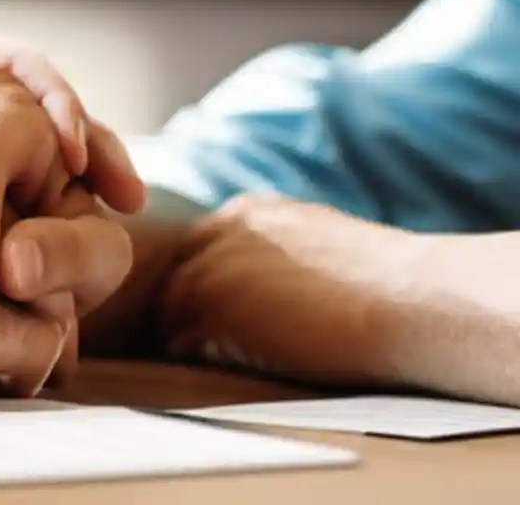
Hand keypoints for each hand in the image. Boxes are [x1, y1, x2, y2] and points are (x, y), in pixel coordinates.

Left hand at [159, 196, 426, 386]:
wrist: (411, 299)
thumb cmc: (382, 283)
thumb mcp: (313, 239)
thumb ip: (270, 251)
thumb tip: (251, 285)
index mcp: (243, 213)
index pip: (192, 253)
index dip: (203, 289)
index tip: (228, 316)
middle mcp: (215, 235)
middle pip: (171, 282)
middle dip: (187, 313)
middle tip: (220, 345)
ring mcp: (206, 273)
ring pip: (169, 317)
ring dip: (192, 341)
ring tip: (238, 358)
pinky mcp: (209, 314)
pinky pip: (181, 347)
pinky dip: (202, 362)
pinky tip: (243, 367)